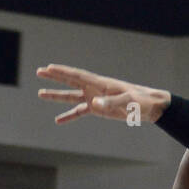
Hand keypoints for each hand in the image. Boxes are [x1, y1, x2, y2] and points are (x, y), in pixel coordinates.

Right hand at [37, 64, 169, 124]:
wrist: (150, 107)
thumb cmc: (141, 100)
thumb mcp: (129, 101)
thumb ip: (112, 102)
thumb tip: (94, 103)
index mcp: (101, 83)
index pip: (78, 75)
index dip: (63, 71)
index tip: (49, 68)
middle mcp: (95, 88)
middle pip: (71, 81)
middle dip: (55, 77)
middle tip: (39, 71)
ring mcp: (96, 99)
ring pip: (72, 96)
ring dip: (57, 95)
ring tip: (40, 94)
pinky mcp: (99, 109)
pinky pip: (80, 112)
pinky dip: (69, 116)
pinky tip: (58, 120)